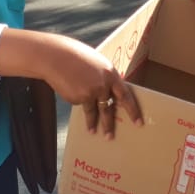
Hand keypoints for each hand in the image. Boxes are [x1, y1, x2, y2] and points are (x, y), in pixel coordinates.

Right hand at [0, 30, 141, 137]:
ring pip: (94, 112)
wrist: (56, 57)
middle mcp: (103, 85)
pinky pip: (80, 103)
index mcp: (111, 74)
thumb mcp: (96, 64)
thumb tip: (108, 94)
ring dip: (93, 124)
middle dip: (110, 124)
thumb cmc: (76, 57)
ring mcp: (91, 92)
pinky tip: (70, 89)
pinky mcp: (78, 98)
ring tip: (93, 132)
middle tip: (111, 137)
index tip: (138, 122)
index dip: (133, 110)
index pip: (125, 95)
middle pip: (109, 109)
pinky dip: (76, 99)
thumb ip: (104, 77)